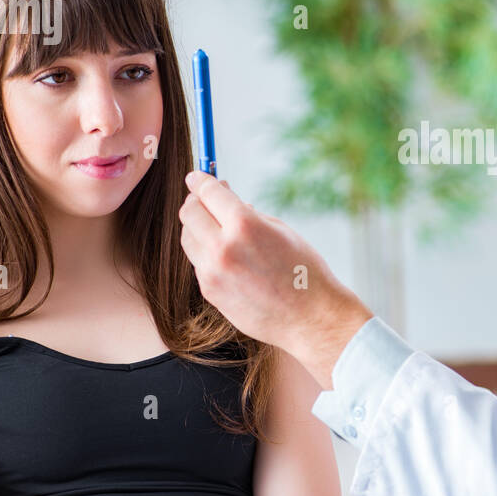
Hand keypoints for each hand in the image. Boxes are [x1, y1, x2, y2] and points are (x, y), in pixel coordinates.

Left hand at [178, 171, 373, 388]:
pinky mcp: (209, 291)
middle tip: (203, 199)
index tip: (197, 177)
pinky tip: (224, 253)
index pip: (208, 193)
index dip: (200, 180)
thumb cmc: (304, 272)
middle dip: (194, 201)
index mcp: (244, 225)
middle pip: (189, 213)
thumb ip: (249, 215)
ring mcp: (212, 272)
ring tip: (214, 226)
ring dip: (197, 227)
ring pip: (187, 239)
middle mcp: (222, 247)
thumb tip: (228, 202)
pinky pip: (198, 262)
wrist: (310, 318)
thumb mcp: (281, 231)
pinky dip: (205, 252)